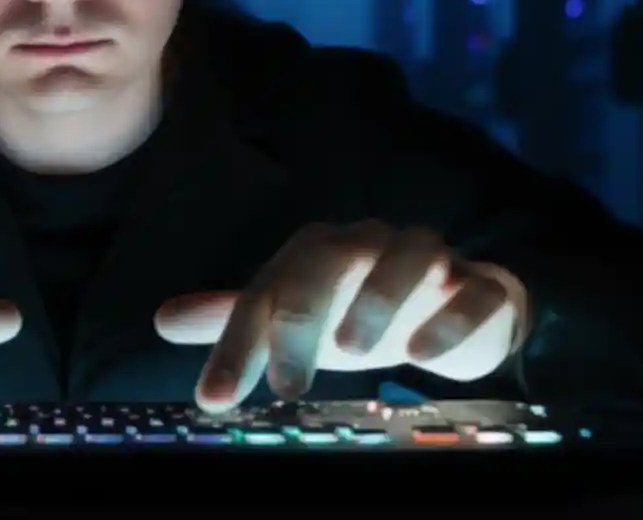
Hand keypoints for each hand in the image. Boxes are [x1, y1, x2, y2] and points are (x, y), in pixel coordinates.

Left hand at [154, 221, 528, 412]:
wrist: (462, 307)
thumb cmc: (363, 311)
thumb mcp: (297, 319)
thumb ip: (236, 318)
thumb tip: (161, 319)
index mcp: (318, 250)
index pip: (265, 289)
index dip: (235, 343)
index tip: (214, 400)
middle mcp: (370, 242)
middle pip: (327, 259)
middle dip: (299, 317)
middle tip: (284, 384)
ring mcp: (430, 259)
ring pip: (407, 253)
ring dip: (377, 296)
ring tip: (353, 351)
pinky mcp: (482, 285)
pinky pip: (473, 289)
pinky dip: (450, 316)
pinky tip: (424, 354)